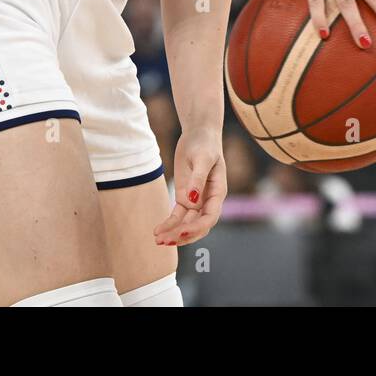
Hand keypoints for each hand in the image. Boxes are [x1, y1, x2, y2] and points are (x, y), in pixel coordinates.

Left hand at [153, 126, 226, 247]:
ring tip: (157, 240)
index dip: (196, 227)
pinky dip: (169, 224)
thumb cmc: (204, 144)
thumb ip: (198, 179)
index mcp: (218, 193)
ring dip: (174, 234)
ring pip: (186, 224)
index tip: (180, 232)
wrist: (198, 135)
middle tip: (164, 240)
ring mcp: (196, 201)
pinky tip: (157, 231)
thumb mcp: (202, 159)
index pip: (210, 217)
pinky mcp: (185, 197)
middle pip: (198, 226)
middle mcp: (208, 201)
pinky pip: (178, 216)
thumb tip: (193, 200)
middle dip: (183, 236)